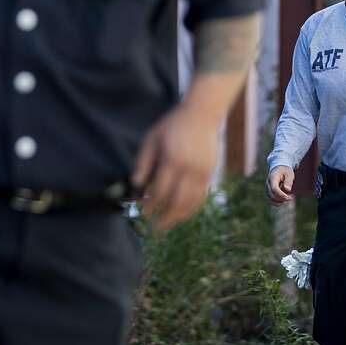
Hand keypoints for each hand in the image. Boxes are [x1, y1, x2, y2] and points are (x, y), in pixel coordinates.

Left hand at [133, 106, 219, 230]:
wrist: (201, 116)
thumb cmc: (171, 126)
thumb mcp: (151, 140)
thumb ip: (143, 163)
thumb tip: (136, 186)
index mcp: (173, 161)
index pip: (160, 191)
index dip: (151, 204)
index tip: (143, 212)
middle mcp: (190, 170)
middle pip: (178, 202)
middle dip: (165, 218)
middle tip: (155, 228)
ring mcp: (203, 174)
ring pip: (191, 204)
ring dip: (179, 218)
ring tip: (167, 225)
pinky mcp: (210, 175)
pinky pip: (201, 198)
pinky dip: (191, 209)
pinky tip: (182, 214)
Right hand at [266, 165, 293, 204]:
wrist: (279, 169)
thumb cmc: (285, 171)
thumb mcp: (289, 173)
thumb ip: (288, 181)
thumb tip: (287, 189)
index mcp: (272, 178)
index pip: (274, 188)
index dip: (281, 195)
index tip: (289, 197)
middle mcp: (268, 184)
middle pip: (272, 195)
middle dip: (281, 198)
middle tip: (290, 198)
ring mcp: (267, 188)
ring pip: (270, 199)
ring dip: (280, 201)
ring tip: (288, 198)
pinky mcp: (268, 192)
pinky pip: (270, 200)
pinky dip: (277, 202)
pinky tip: (284, 200)